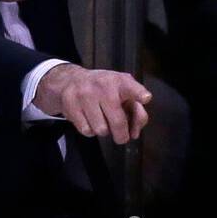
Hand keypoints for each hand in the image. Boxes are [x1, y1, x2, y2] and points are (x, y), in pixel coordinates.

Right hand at [35, 64, 151, 141]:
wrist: (71, 81)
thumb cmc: (103, 90)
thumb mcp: (123, 92)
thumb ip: (135, 111)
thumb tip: (134, 133)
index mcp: (120, 82)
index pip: (131, 87)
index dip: (139, 93)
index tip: (145, 98)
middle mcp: (103, 86)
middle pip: (118, 122)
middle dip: (121, 135)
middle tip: (121, 137)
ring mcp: (85, 95)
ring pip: (101, 130)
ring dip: (103, 130)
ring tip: (101, 119)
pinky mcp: (71, 105)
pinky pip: (87, 131)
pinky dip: (90, 130)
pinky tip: (89, 119)